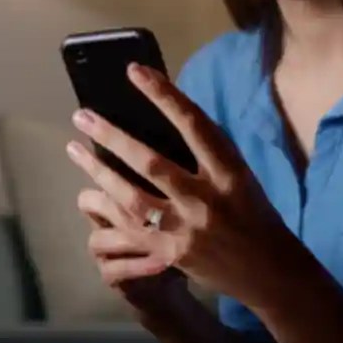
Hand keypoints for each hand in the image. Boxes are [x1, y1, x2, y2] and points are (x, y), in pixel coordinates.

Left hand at [67, 63, 294, 308]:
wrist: (268, 271)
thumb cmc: (253, 213)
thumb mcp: (240, 176)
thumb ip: (207, 153)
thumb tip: (166, 115)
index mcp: (229, 173)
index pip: (194, 125)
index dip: (164, 96)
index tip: (135, 71)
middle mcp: (205, 200)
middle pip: (151, 163)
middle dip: (112, 138)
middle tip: (82, 116)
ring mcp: (184, 230)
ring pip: (131, 198)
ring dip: (98, 172)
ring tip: (74, 149)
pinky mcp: (169, 255)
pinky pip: (129, 232)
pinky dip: (106, 213)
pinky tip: (87, 197)